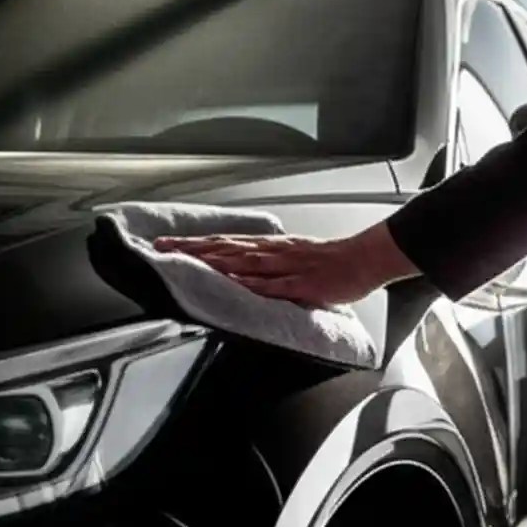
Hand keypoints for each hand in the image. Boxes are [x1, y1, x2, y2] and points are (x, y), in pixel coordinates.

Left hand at [153, 222, 417, 307]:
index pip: (225, 242)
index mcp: (270, 246)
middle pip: (225, 247)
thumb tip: (242, 269)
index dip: (195, 243)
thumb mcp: (294, 257)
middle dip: (191, 248)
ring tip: (186, 261)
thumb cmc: (333, 261)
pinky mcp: (302, 284)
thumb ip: (269, 263)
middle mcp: (273, 251)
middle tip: (161, 247)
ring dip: (212, 260)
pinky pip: (272, 284)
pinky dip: (250, 282)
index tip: (168, 244)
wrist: (364, 259)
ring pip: (243, 261)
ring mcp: (286, 267)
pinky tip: (232, 281)